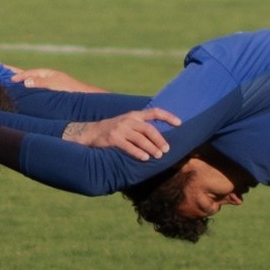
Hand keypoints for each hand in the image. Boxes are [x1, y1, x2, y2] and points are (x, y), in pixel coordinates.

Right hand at [5, 66, 108, 92]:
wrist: (84, 97)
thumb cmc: (70, 90)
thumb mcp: (54, 85)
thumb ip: (40, 83)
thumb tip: (25, 82)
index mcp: (45, 74)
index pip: (28, 73)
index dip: (17, 75)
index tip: (7, 79)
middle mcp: (45, 78)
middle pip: (26, 74)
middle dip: (14, 73)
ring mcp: (46, 85)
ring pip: (29, 82)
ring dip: (18, 81)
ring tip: (6, 81)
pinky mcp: (48, 93)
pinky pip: (33, 89)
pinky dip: (24, 89)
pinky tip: (20, 93)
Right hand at [63, 107, 181, 160]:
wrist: (89, 132)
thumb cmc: (112, 130)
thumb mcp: (126, 122)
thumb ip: (140, 125)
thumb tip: (160, 136)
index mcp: (134, 115)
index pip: (154, 112)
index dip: (168, 116)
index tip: (180, 123)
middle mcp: (128, 120)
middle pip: (149, 129)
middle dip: (159, 140)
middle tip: (166, 150)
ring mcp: (119, 129)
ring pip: (140, 139)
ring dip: (151, 148)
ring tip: (158, 156)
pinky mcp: (112, 138)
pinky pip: (128, 146)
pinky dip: (138, 152)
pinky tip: (144, 158)